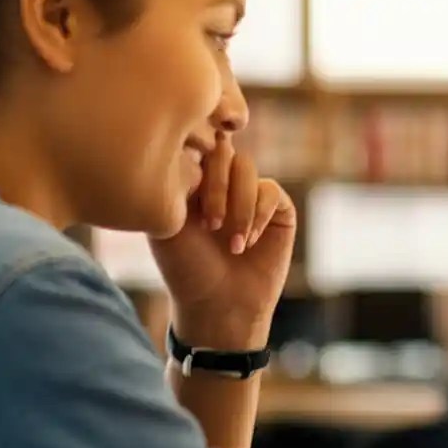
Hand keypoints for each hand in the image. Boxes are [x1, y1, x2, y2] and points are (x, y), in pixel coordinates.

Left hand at [150, 131, 296, 349]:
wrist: (217, 304)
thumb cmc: (185, 268)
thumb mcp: (169, 220)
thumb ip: (180, 177)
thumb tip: (207, 142)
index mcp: (189, 178)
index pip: (194, 142)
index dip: (194, 159)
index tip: (189, 196)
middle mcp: (220, 180)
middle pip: (222, 150)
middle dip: (216, 186)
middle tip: (209, 224)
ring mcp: (249, 193)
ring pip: (246, 168)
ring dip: (237, 205)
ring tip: (230, 241)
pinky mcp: (278, 209)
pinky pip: (271, 191)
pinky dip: (259, 215)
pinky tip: (247, 243)